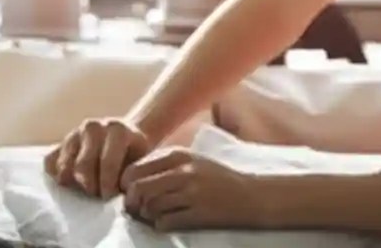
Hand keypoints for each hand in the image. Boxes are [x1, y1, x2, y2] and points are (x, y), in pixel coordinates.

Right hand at [44, 118, 150, 199]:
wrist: (126, 137)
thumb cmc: (135, 155)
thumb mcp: (140, 161)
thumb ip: (130, 175)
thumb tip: (120, 197)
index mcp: (117, 129)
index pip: (107, 162)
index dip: (108, 186)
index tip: (110, 199)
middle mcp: (94, 127)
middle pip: (83, 165)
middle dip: (90, 187)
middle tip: (98, 197)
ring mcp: (75, 133)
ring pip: (64, 164)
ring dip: (73, 183)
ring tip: (86, 191)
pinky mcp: (61, 142)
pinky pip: (50, 162)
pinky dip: (57, 176)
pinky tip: (70, 184)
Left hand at [121, 148, 263, 231]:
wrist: (254, 195)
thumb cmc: (218, 179)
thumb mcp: (191, 161)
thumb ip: (163, 166)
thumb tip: (131, 180)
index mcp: (178, 156)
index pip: (135, 169)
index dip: (126, 185)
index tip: (130, 193)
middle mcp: (183, 172)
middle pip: (138, 188)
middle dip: (132, 202)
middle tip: (136, 209)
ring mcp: (192, 193)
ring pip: (150, 206)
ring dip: (147, 215)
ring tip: (153, 216)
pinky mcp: (200, 214)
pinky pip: (165, 222)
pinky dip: (161, 225)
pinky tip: (167, 222)